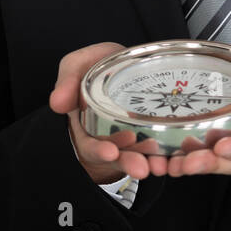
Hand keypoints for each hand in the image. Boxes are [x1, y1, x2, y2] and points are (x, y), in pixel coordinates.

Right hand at [48, 42, 171, 184]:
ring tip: (159, 165)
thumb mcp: (76, 66)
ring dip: (149, 161)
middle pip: (116, 156)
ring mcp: (131, 137)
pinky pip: (158, 148)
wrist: (122, 63)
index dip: (98, 150)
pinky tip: (173, 156)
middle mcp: (108, 137)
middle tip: (141, 167)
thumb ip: (67, 81)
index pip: (89, 145)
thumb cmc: (97, 65)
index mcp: (85, 126)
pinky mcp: (151, 133)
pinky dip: (165, 153)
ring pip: (139, 155)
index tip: (110, 152)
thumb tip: (57, 103)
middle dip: (128, 162)